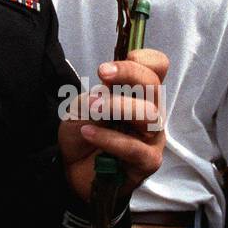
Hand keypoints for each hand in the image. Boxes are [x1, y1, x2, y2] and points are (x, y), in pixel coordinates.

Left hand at [58, 49, 168, 204]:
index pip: (157, 67)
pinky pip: (135, 148)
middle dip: (129, 73)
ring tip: (92, 108)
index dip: (144, 59)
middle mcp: (151, 111)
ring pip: (148, 114)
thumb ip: (99, 96)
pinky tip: (88, 133)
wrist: (70, 167)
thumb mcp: (83, 106)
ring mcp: (152, 137)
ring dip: (117, 106)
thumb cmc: (83, 131)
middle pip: (155, 84)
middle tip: (102, 73)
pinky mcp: (147, 161)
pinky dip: (109, 138)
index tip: (116, 64)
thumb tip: (108, 92)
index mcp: (138, 93)